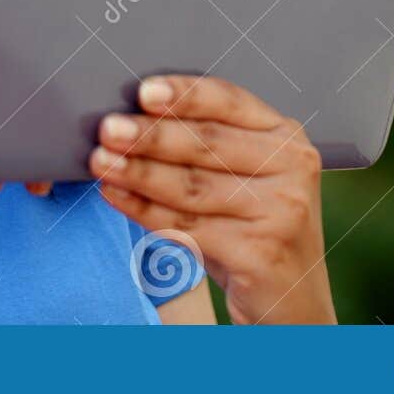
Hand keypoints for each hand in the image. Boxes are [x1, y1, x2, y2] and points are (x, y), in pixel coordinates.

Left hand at [91, 74, 336, 324]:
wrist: (293, 302)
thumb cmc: (251, 228)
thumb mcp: (242, 178)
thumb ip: (204, 146)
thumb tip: (130, 118)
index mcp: (287, 136)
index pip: (229, 101)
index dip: (184, 93)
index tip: (143, 91)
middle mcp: (292, 168)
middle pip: (207, 143)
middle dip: (150, 135)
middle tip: (107, 129)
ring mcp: (283, 211)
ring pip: (193, 186)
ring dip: (139, 173)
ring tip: (100, 162)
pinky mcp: (263, 252)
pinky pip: (188, 226)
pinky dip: (144, 210)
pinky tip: (114, 196)